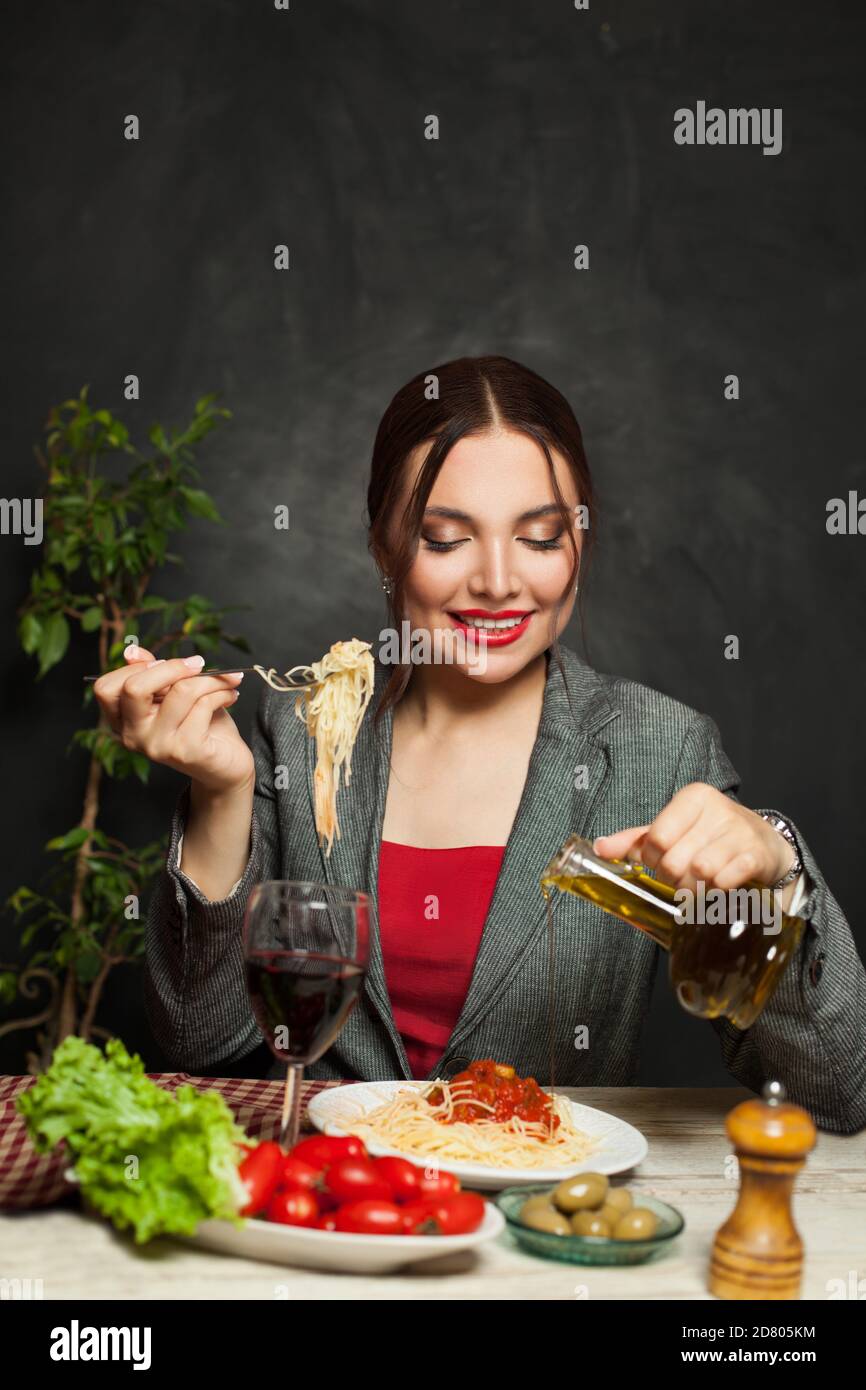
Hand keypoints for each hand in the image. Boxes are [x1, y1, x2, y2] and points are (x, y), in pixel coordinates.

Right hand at [92, 644, 254, 794]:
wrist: (226, 765)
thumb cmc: (199, 725)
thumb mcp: (173, 695)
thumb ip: (153, 674)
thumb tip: (133, 652)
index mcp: (122, 721)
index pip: (107, 688)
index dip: (136, 668)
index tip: (166, 662)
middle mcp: (133, 736)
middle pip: (134, 688)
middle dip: (172, 667)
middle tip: (198, 664)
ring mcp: (158, 746)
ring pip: (181, 691)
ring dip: (210, 679)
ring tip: (226, 681)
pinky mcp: (186, 751)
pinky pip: (203, 705)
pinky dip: (222, 693)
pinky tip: (231, 696)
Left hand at [593, 782, 795, 892]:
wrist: (765, 844)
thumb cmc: (711, 837)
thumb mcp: (674, 831)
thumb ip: (636, 839)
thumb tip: (598, 847)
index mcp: (693, 797)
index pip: (657, 838)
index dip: (653, 860)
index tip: (661, 863)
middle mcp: (718, 809)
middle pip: (675, 860)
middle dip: (673, 879)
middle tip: (680, 879)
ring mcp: (740, 831)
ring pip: (699, 873)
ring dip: (694, 889)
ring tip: (698, 886)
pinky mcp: (757, 855)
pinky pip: (726, 881)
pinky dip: (717, 891)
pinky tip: (720, 887)